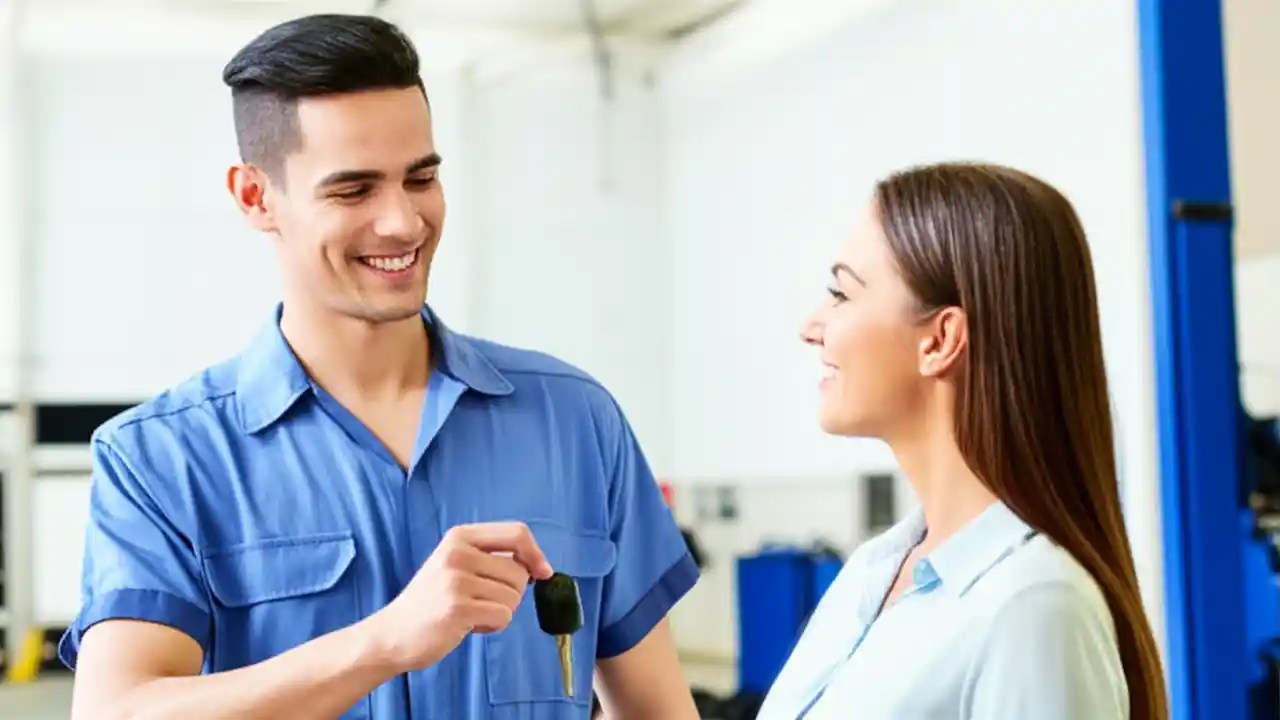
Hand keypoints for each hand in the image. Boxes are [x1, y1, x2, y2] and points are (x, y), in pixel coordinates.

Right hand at [366, 522, 553, 671]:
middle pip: (520, 572)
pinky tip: (468, 625)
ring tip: (471, 612)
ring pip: (514, 597)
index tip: (543, 572)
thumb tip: (539, 565)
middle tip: (481, 601)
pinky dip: (493, 626)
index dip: (536, 553)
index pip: (517, 533)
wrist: (392, 634)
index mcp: (460, 536)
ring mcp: (456, 581)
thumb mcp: (456, 564)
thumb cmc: (432, 601)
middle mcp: (457, 553)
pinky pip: (503, 616)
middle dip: (512, 593)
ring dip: (500, 611)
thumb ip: (491, 557)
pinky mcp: (457, 609)